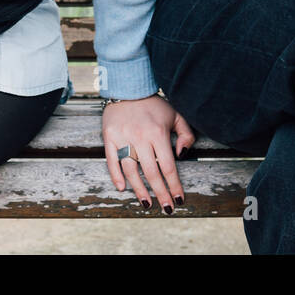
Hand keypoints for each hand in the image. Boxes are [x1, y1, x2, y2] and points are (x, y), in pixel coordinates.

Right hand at [102, 95, 195, 212]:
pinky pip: (112, 161)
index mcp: (158, 133)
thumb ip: (186, 134)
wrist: (128, 86)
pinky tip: (122, 188)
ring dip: (139, 189)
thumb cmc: (154, 104)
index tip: (179, 198)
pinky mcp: (109, 137)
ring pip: (132, 171)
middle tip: (166, 208)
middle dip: (161, 193)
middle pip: (152, 173)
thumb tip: (183, 155)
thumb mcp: (175, 115)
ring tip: (146, 203)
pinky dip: (116, 176)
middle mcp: (140, 137)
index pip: (168, 166)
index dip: (174, 185)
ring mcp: (123, 138)